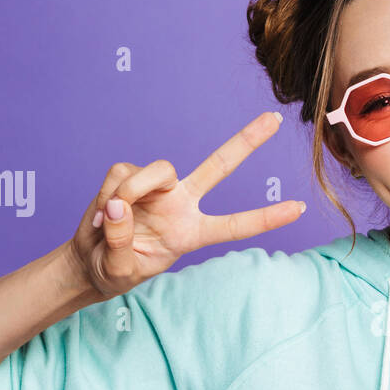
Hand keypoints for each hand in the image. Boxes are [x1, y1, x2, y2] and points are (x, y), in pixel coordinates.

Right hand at [71, 111, 303, 297]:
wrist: (89, 261)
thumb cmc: (114, 269)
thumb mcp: (121, 270)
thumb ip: (122, 242)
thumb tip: (119, 205)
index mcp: (192, 233)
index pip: (235, 226)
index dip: (266, 218)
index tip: (300, 209)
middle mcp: (181, 203)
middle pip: (218, 167)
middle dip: (246, 142)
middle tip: (275, 119)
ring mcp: (157, 187)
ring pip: (157, 169)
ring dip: (133, 191)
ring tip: (110, 218)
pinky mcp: (128, 175)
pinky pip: (121, 173)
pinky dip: (107, 193)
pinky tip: (101, 213)